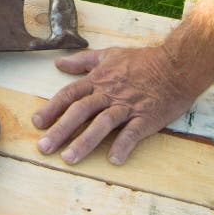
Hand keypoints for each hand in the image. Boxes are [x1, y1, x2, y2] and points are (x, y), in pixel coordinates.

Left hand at [32, 46, 199, 164]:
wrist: (176, 65)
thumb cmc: (143, 60)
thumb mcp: (109, 55)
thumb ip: (83, 61)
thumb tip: (59, 63)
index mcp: (99, 80)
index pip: (70, 94)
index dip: (52, 108)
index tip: (37, 123)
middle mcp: (109, 93)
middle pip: (80, 111)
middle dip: (60, 130)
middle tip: (44, 147)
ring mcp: (127, 106)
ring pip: (102, 124)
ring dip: (84, 142)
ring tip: (69, 158)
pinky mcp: (146, 117)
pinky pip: (133, 132)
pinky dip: (123, 145)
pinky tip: (113, 159)